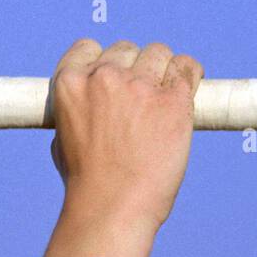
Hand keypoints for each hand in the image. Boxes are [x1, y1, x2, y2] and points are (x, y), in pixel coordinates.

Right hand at [49, 38, 203, 227]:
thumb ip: (76, 113)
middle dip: (136, 71)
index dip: (105, 63)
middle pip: (128, 50)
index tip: (117, 80)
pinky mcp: (172, 102)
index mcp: (71, 81)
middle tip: (145, 103)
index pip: (90, 48)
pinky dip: (191, 73)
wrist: (112, 208)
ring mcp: (140, 87)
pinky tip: (194, 84)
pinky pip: (187, 68)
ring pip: (158, 54)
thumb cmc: (88, 186)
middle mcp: (104, 76)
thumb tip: (91, 109)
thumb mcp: (63, 141)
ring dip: (164, 71)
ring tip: (167, 100)